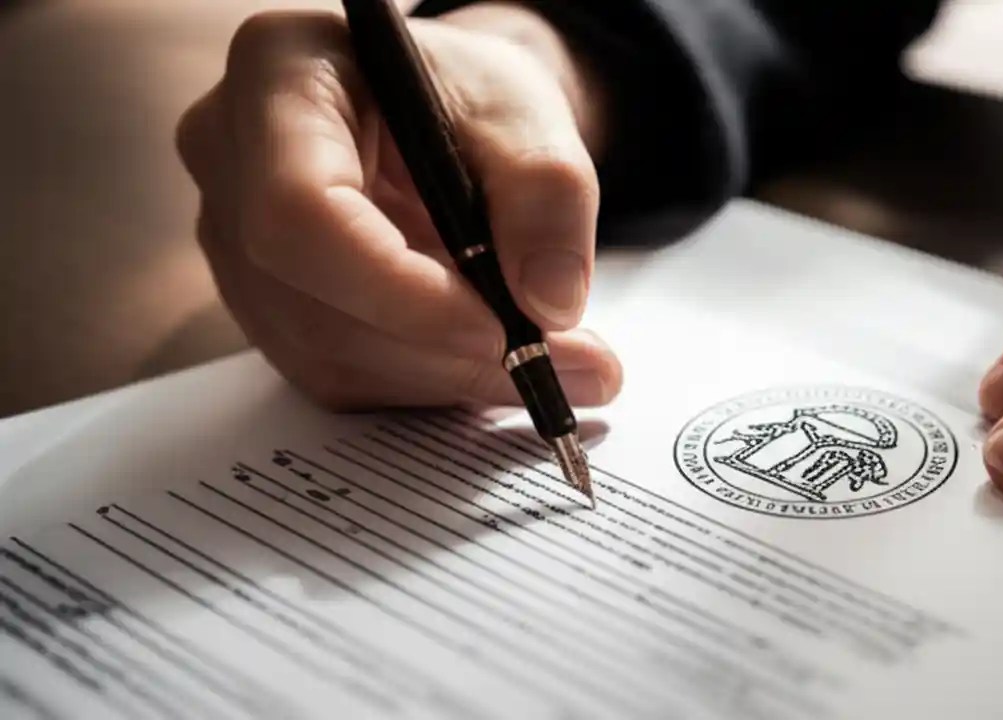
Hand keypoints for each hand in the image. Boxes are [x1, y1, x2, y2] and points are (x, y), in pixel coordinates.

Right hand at [176, 3, 620, 409]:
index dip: (397, 288)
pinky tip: (493, 361)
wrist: (442, 114)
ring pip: (328, 351)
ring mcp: (234, 239)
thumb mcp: (527, 112)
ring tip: (556, 365)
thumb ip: (548, 193)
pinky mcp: (266, 302)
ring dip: (449, 376)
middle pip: (313, 297)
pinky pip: (340, 373)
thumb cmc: (469, 94)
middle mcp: (230, 158)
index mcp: (279, 73)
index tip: (500, 328)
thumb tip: (549, 303)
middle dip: (446, 349)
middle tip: (567, 367)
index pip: (301, 209)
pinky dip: (429, 382)